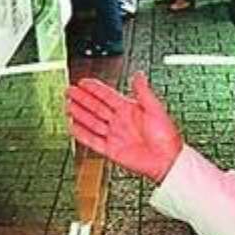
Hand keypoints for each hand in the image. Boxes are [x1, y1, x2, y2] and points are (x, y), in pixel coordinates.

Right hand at [66, 72, 182, 182]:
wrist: (167, 160)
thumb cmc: (166, 136)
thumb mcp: (155, 109)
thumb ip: (143, 92)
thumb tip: (138, 75)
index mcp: (129, 110)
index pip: (107, 96)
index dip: (94, 88)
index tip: (83, 82)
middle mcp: (119, 121)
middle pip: (96, 107)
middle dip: (82, 99)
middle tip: (69, 91)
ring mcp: (114, 136)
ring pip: (92, 122)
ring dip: (79, 114)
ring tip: (68, 105)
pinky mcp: (111, 150)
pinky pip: (93, 141)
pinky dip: (82, 134)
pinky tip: (73, 127)